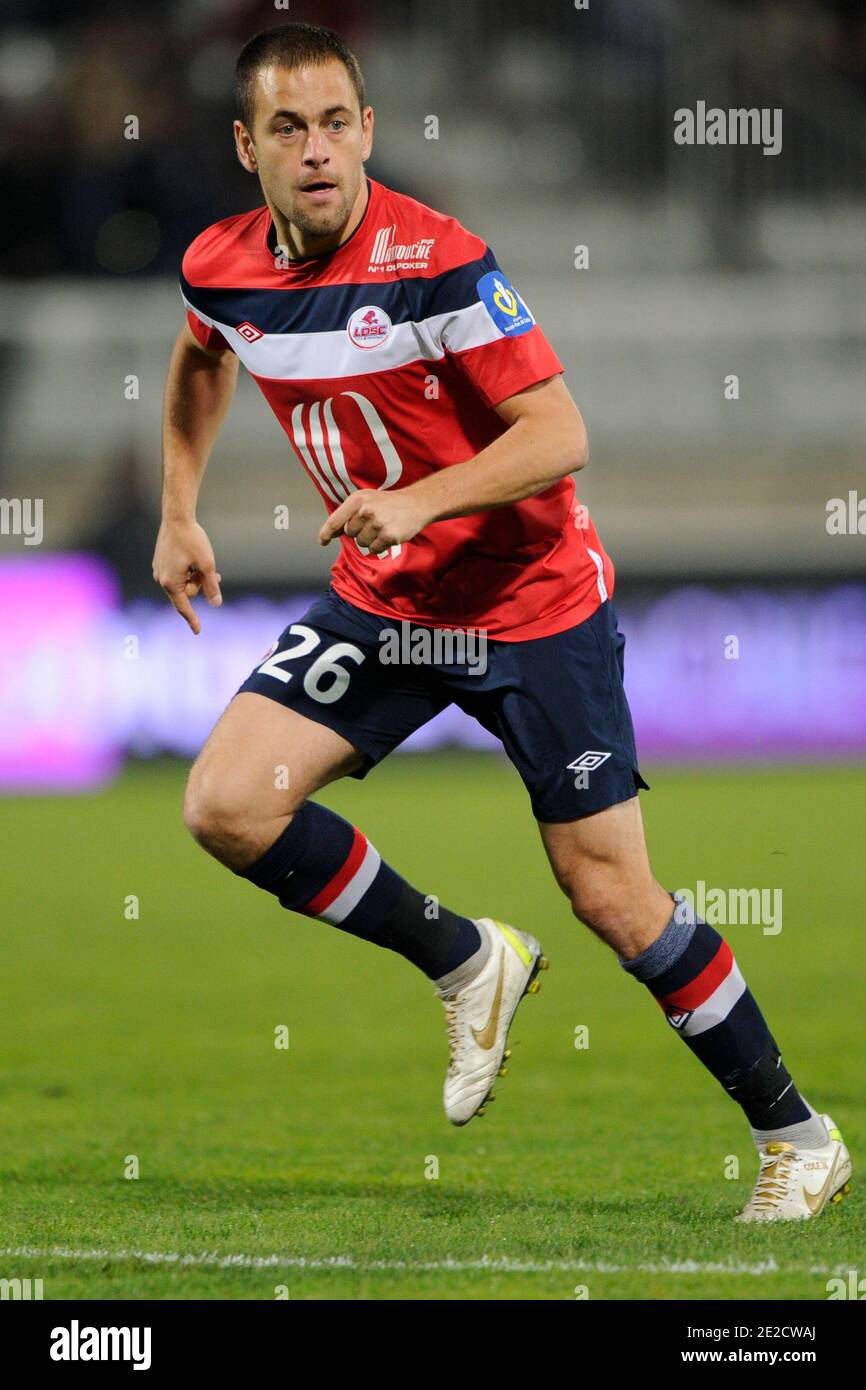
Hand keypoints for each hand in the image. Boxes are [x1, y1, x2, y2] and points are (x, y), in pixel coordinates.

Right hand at [152, 519, 221, 634]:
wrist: (177, 517)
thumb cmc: (192, 540)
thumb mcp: (207, 565)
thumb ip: (211, 587)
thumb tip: (216, 604)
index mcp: (170, 582)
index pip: (183, 607)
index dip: (192, 619)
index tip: (198, 631)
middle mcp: (161, 578)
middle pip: (188, 592)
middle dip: (202, 585)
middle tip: (216, 575)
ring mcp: (160, 570)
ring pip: (184, 582)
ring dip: (196, 576)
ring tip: (203, 562)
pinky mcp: (161, 562)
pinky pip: (178, 574)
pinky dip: (189, 570)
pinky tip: (193, 557)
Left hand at [318, 488, 430, 553]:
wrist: (416, 503)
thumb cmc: (388, 503)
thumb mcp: (366, 500)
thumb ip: (348, 515)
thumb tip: (332, 532)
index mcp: (357, 500)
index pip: (335, 520)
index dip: (326, 533)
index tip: (323, 541)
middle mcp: (365, 511)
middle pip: (350, 534)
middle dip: (359, 532)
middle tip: (374, 522)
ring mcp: (377, 523)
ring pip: (362, 543)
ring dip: (371, 539)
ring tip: (383, 527)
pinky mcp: (389, 535)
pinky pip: (375, 549)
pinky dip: (380, 545)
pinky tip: (389, 533)